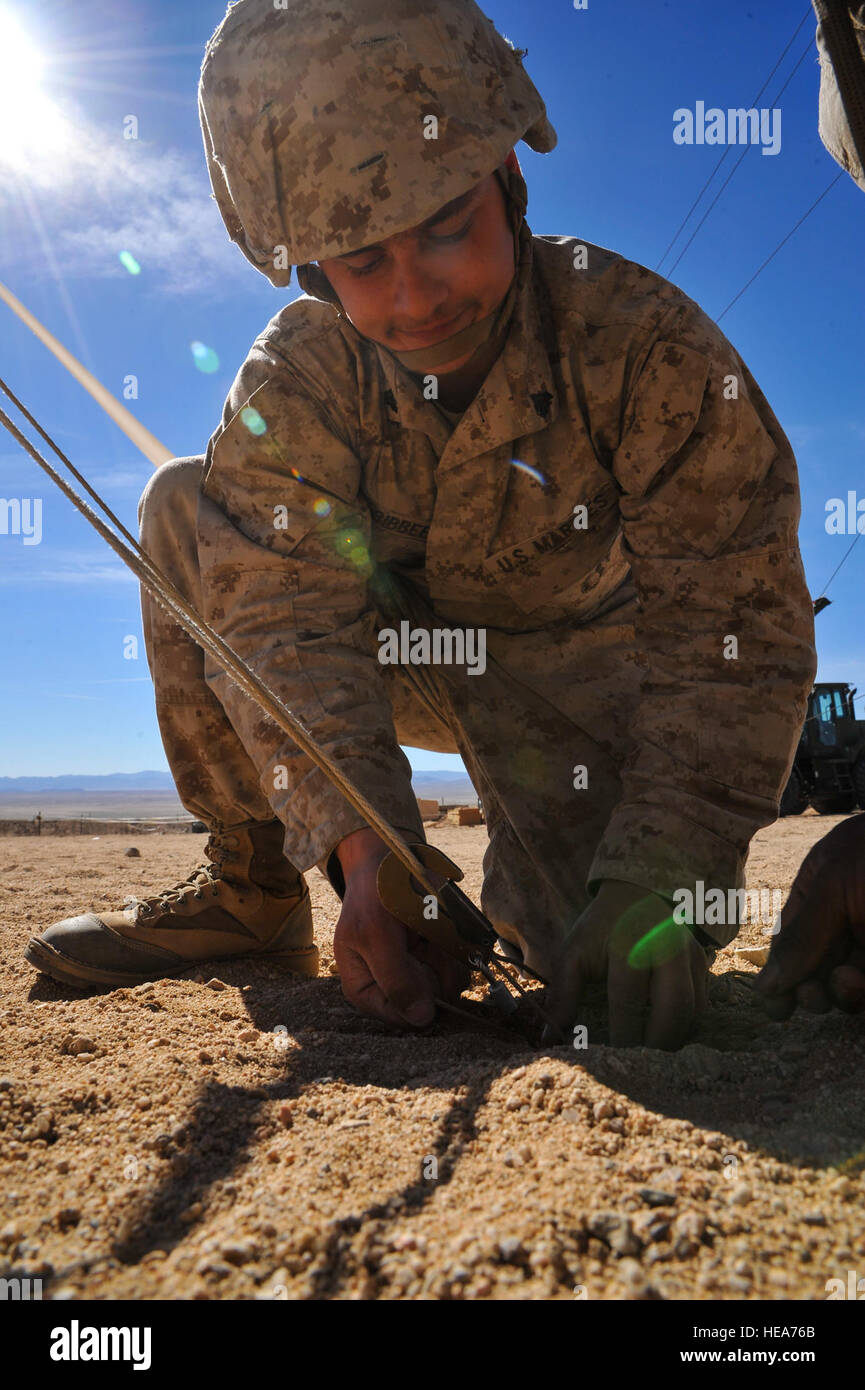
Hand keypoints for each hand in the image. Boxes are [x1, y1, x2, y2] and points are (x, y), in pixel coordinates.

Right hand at [333, 829, 468, 1027]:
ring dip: (448, 956)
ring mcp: (418, 973)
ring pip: (449, 985)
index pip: (396, 1016)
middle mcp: (393, 987)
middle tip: (422, 937)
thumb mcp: (375, 935)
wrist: (389, 864)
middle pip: (428, 1002)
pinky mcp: (438, 959)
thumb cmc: (371, 897)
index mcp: (364, 989)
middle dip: (433, 969)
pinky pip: (461, 966)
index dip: (415, 998)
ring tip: (430, 928)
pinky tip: (442, 927)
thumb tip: (420, 1019)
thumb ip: (395, 978)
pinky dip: (458, 946)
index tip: (420, 967)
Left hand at [545, 878, 707, 1048]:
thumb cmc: (600, 929)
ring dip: (675, 1037)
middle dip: (658, 1042)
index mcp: (628, 943)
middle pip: (673, 1006)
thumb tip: (549, 1037)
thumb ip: (564, 993)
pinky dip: (687, 1024)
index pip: (628, 999)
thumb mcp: (574, 952)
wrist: (636, 893)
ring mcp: (689, 953)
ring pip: (693, 1008)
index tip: (613, 1057)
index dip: (623, 1034)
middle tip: (642, 1063)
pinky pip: (702, 1002)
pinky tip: (667, 1035)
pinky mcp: (703, 961)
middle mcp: (665, 947)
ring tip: (654, 1055)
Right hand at [756, 813, 864, 1018]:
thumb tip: (767, 985)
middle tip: (812, 996)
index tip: (777, 1007)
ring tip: (849, 982)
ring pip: (852, 984)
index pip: (792, 939)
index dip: (782, 973)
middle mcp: (851, 916)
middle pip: (820, 968)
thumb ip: (802, 933)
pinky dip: (864, 993)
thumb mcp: (836, 883)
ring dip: (844, 994)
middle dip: (812, 989)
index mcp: (824, 889)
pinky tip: (861, 982)